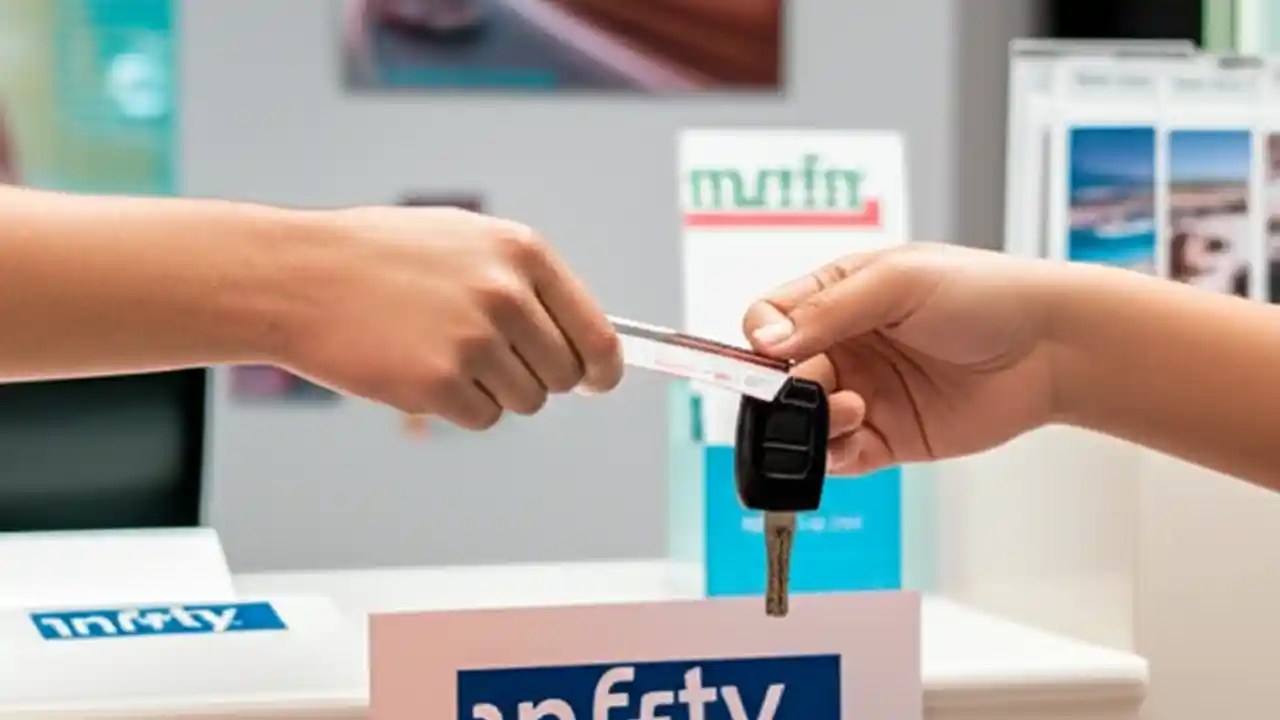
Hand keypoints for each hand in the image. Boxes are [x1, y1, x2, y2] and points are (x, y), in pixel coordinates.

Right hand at [277, 206, 621, 428]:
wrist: (299, 276)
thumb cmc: (384, 258)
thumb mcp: (466, 242)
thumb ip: (528, 284)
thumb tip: (587, 345)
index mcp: (522, 253)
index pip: (596, 333)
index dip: (601, 368)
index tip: (599, 381)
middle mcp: (506, 295)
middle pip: (563, 375)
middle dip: (537, 377)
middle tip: (487, 357)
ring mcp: (473, 340)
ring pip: (525, 401)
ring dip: (493, 390)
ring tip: (442, 352)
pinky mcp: (437, 383)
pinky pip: (482, 418)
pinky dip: (458, 406)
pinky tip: (420, 369)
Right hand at [743, 243, 1059, 474]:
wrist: (1053, 349)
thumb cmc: (986, 295)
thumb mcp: (900, 283)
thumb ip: (829, 309)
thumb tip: (766, 340)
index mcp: (838, 297)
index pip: (769, 320)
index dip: (761, 339)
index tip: (773, 352)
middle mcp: (845, 346)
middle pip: (779, 377)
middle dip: (785, 388)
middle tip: (813, 388)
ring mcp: (864, 393)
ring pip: (801, 422)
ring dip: (809, 423)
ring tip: (851, 410)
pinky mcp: (887, 438)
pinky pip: (838, 456)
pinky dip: (833, 453)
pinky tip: (860, 430)